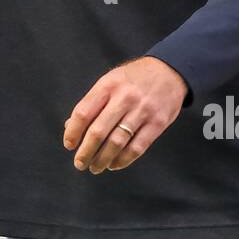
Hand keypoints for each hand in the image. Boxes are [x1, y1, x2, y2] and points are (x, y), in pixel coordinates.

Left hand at [63, 56, 188, 173]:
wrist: (170, 71)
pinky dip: (122, 160)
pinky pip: (137, 148)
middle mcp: (124, 98)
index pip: (83, 112)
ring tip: (95, 167)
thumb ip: (92, 103)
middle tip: (80, 163)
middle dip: (86, 152)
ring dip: (102, 159)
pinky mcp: (157, 123)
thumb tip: (71, 127)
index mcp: (108, 85)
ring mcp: (142, 111)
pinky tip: (114, 164)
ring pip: (117, 143)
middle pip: (98, 131)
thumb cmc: (134, 79)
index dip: (73, 132)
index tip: (69, 145)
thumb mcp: (110, 81)